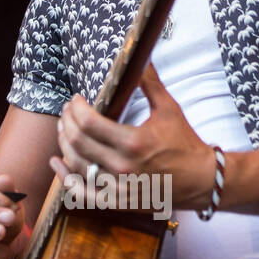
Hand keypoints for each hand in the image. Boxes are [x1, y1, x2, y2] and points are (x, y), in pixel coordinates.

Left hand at [49, 64, 214, 212]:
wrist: (201, 180)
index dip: (76, 108)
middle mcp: (122, 167)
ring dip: (63, 145)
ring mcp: (118, 187)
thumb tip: (140, 57)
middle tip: (67, 111)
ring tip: (63, 129)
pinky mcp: (118, 201)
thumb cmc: (185, 143)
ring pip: (76, 165)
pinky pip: (82, 193)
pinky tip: (57, 163)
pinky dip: (66, 178)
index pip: (89, 122)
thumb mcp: (169, 109)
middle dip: (66, 122)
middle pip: (77, 142)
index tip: (76, 100)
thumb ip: (150, 83)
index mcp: (133, 142)